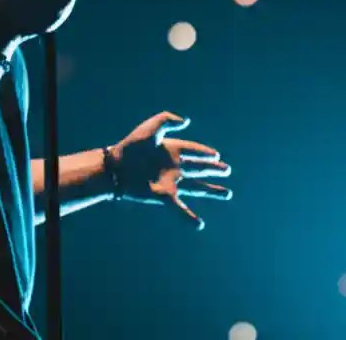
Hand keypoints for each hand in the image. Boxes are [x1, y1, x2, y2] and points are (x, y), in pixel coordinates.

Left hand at [109, 111, 232, 229]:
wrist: (117, 167)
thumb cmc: (132, 146)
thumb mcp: (151, 128)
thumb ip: (167, 120)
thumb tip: (186, 121)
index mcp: (171, 149)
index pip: (193, 150)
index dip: (205, 152)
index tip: (216, 154)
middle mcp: (173, 167)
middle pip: (199, 168)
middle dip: (213, 169)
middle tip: (227, 170)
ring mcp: (170, 182)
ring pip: (197, 187)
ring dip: (212, 191)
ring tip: (227, 194)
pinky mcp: (164, 196)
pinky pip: (180, 208)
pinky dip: (189, 217)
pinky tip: (199, 225)